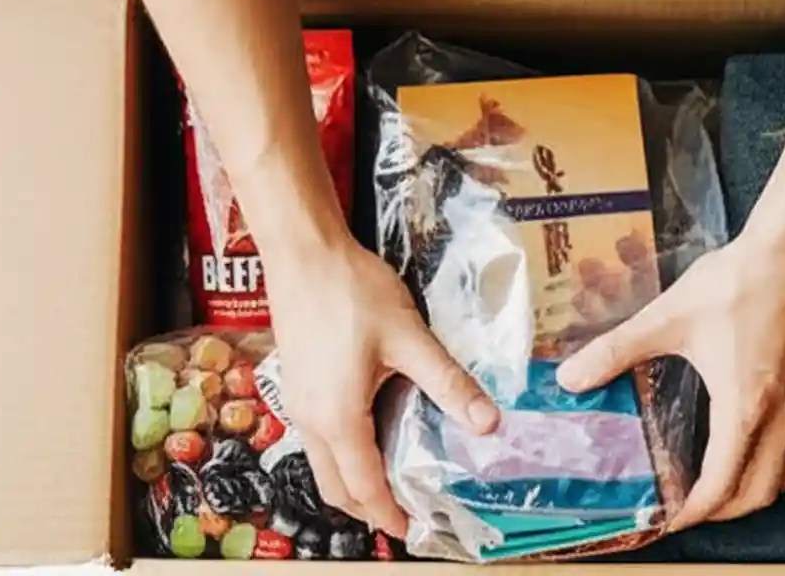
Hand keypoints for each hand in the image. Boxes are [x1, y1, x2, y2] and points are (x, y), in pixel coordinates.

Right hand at [267, 237, 500, 537]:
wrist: (302, 253)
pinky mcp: (296, 384)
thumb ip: (448, 382)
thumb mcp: (409, 338)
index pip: (364, 487)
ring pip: (323, 464)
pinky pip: (317, 438)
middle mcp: (310, 419)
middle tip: (406, 515)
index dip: (391, 515)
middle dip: (368, 509)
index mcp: (337, 418)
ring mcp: (297, 403)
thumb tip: (487, 421)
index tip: (416, 532)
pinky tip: (372, 435)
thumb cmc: (351, 292)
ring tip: (393, 481)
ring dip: (354, 482)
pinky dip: (343, 454)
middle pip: (335, 487)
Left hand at [557, 221, 784, 528]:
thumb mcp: (667, 318)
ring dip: (760, 490)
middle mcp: (782, 414)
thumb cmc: (737, 282)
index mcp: (743, 407)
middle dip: (727, 511)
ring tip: (730, 487)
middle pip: (761, 491)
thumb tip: (572, 377)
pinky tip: (770, 445)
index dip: (696, 511)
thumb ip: (617, 350)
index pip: (722, 483)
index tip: (673, 520)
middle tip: (696, 509)